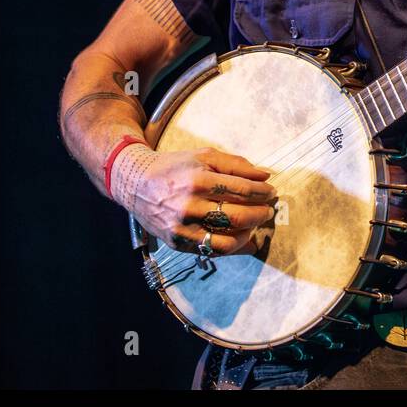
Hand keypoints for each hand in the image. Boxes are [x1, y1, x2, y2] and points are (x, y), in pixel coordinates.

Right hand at [113, 144, 276, 256]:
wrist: (136, 183)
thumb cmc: (173, 167)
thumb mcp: (203, 155)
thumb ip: (236, 164)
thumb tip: (264, 175)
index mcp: (198, 180)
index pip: (241, 189)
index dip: (262, 192)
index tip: (271, 192)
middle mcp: (190, 206)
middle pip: (238, 216)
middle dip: (260, 213)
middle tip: (268, 209)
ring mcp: (183, 228)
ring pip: (228, 239)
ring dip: (250, 233)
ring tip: (256, 224)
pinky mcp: (178, 243)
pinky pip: (213, 251)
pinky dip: (234, 248)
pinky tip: (244, 239)